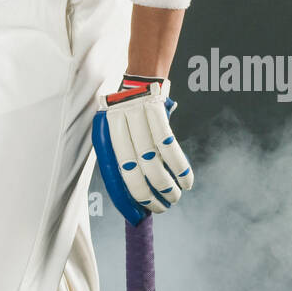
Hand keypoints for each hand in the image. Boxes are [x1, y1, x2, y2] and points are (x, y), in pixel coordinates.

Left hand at [91, 76, 193, 224]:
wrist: (144, 75)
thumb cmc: (132, 112)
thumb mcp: (120, 132)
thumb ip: (124, 159)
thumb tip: (136, 197)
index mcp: (105, 133)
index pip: (113, 173)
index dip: (126, 198)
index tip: (138, 215)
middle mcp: (117, 124)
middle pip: (132, 169)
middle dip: (148, 195)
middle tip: (162, 207)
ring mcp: (135, 115)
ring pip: (152, 160)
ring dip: (167, 185)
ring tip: (176, 197)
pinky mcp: (156, 109)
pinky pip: (169, 145)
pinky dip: (180, 167)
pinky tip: (186, 180)